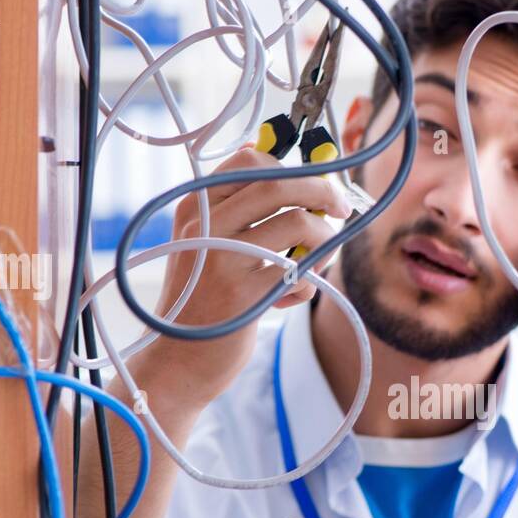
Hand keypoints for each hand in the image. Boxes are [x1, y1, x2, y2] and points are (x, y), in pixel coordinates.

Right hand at [141, 147, 351, 410]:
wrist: (177, 358)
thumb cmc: (200, 299)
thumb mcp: (203, 245)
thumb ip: (238, 211)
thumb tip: (291, 177)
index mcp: (194, 205)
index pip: (249, 158)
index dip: (292, 167)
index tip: (314, 184)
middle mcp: (204, 224)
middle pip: (279, 183)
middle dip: (322, 192)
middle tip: (341, 208)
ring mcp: (223, 258)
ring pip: (298, 224)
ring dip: (324, 240)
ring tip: (319, 261)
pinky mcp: (245, 294)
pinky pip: (300, 273)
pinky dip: (308, 283)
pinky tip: (290, 297)